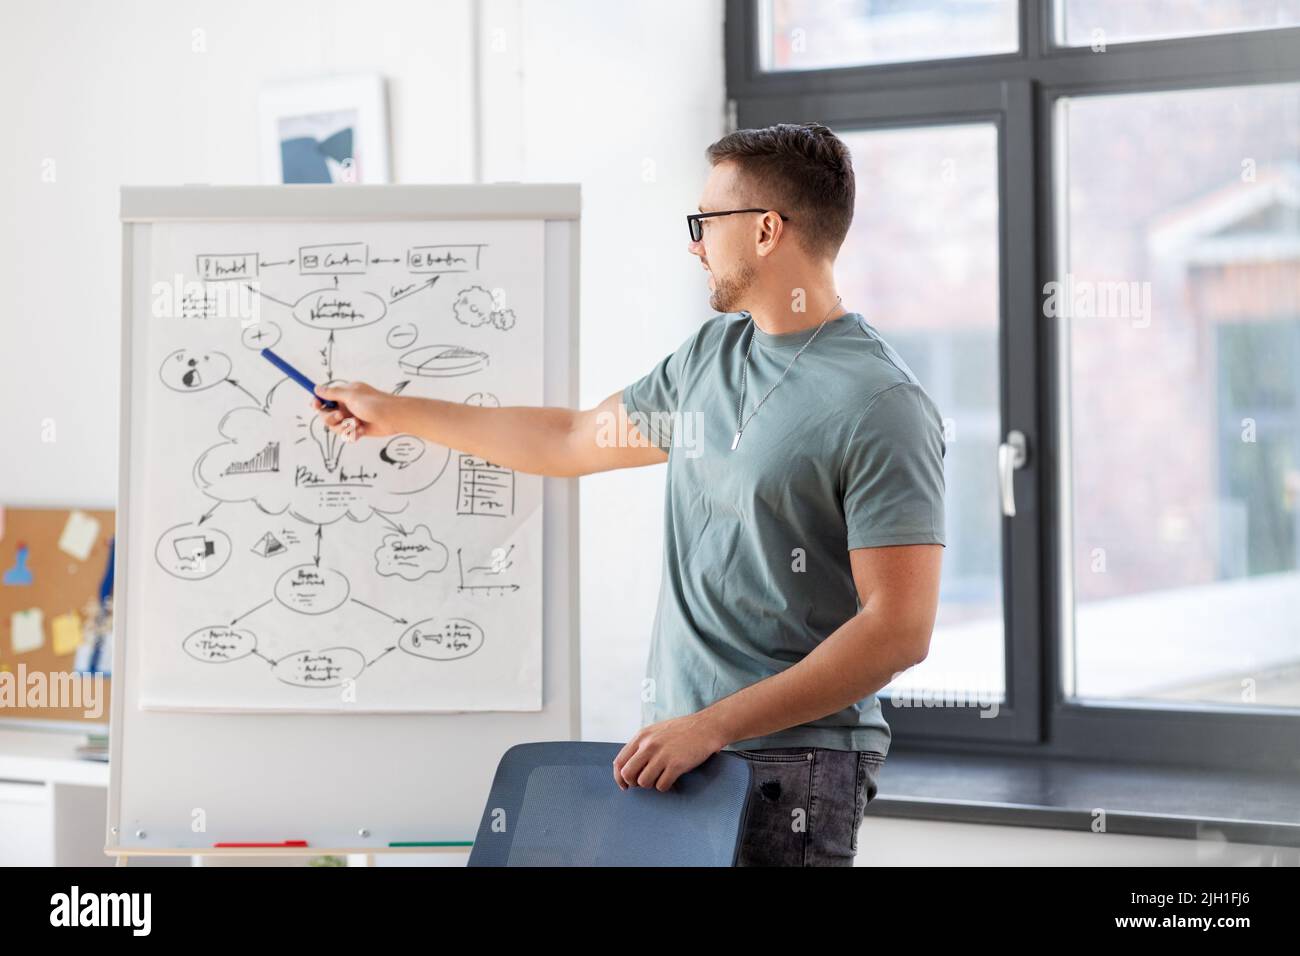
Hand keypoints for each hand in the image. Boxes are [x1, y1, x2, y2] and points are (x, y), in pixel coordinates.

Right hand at [312, 382, 399, 440]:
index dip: (317, 402)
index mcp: (344, 394)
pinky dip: (353, 434)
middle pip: (326, 415)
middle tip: (341, 417)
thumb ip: (333, 393)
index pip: (324, 398)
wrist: (394, 418)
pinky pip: (347, 434)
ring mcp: (352, 417)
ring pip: (335, 427)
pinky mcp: (358, 429)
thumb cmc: (375, 404)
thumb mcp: (351, 396)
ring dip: (344, 428)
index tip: (316, 406)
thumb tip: (317, 388)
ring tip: (356, 425)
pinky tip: (362, 430)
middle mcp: (346, 406)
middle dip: (331, 419)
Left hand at [612, 713, 726, 792]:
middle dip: (634, 783)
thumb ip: (641, 745)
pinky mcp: (676, 765)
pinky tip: (671, 778)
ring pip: (644, 782)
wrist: (706, 727)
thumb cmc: (681, 730)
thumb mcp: (656, 731)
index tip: (625, 785)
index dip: (619, 777)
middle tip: (644, 782)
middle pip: (628, 774)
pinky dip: (665, 786)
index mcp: (642, 736)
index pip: (619, 761)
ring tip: (660, 778)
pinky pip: (661, 785)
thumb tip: (627, 766)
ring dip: (651, 784)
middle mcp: (649, 745)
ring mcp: (662, 755)